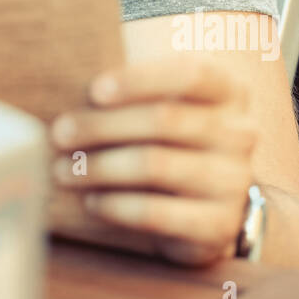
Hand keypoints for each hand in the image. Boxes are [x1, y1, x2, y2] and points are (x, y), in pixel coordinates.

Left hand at [49, 53, 258, 266]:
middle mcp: (239, 133)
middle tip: (59, 133)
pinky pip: (158, 213)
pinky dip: (117, 206)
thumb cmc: (174, 141)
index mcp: (228, 92)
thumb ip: (134, 92)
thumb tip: (67, 88)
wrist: (214, 205)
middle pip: (164, 119)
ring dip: (100, 166)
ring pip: (155, 164)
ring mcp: (233, 181)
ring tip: (64, 170)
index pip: (190, 74)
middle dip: (101, 125)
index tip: (95, 90)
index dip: (140, 79)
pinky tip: (93, 202)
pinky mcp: (219, 225)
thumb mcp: (168, 105)